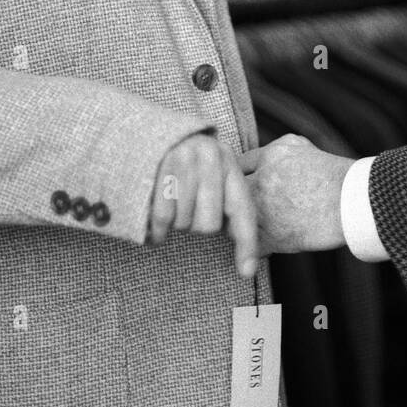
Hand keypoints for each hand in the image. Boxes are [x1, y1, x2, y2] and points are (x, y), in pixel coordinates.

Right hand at [149, 134, 258, 277]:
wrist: (160, 134)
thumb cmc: (194, 166)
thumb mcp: (218, 176)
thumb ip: (232, 209)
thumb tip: (248, 262)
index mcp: (230, 164)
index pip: (242, 211)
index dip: (246, 245)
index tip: (247, 272)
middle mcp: (210, 159)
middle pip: (208, 225)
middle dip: (197, 224)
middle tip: (190, 208)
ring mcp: (183, 161)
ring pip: (184, 223)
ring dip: (177, 223)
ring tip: (174, 202)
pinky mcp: (158, 168)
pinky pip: (161, 219)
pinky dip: (158, 230)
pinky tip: (157, 225)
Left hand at [239, 134, 352, 254]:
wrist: (355, 202)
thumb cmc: (337, 176)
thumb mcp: (304, 148)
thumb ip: (278, 151)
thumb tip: (263, 158)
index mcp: (271, 155)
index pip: (237, 164)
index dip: (236, 177)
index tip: (235, 185)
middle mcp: (263, 179)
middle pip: (229, 193)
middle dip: (230, 202)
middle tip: (230, 210)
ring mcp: (266, 208)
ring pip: (235, 220)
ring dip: (240, 226)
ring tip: (246, 229)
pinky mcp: (272, 235)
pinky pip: (251, 244)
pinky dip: (256, 247)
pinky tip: (263, 246)